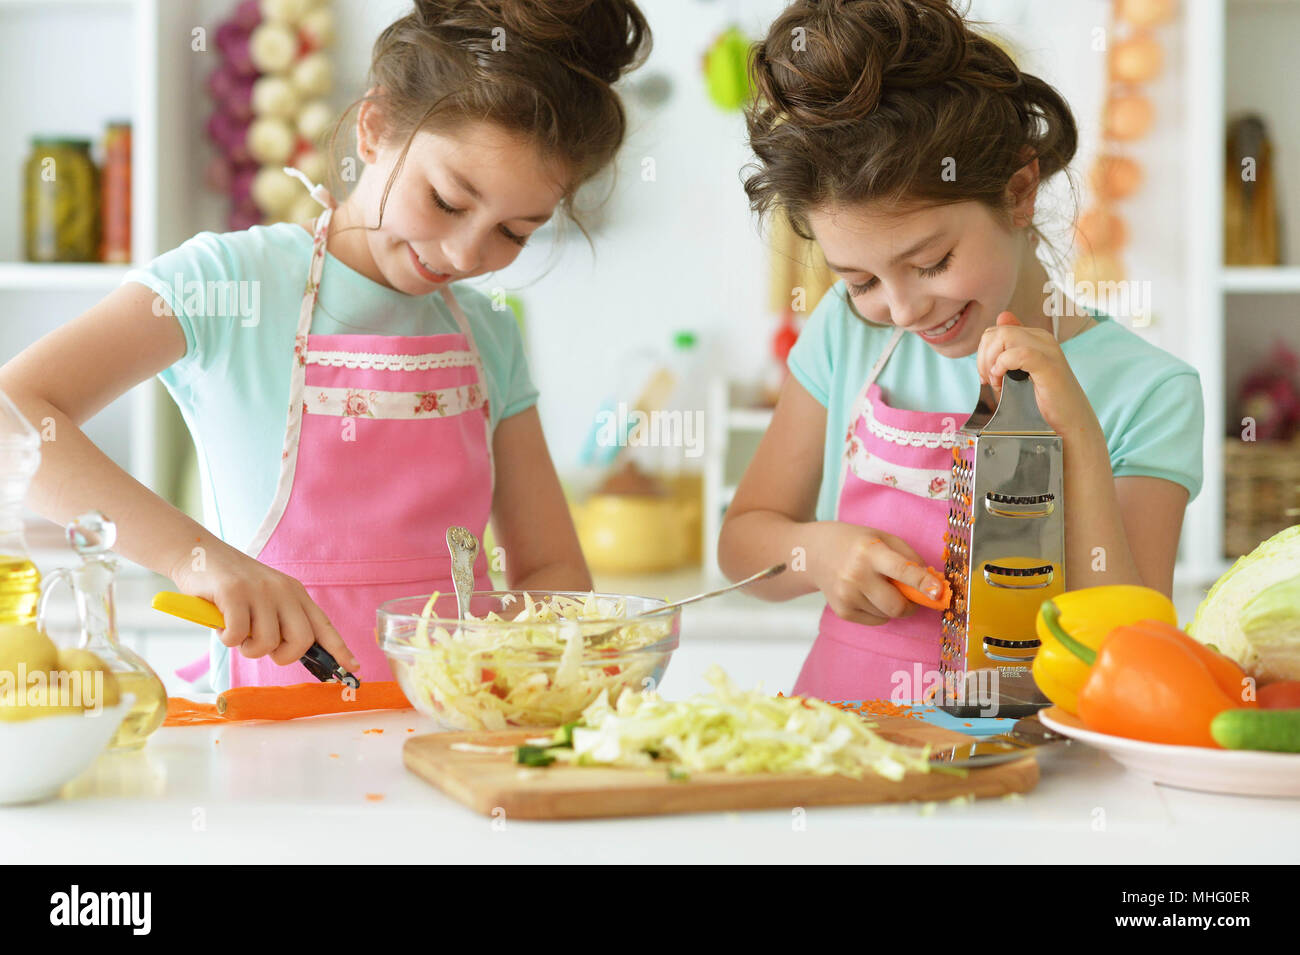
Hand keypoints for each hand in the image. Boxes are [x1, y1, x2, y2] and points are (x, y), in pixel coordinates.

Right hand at [168, 539, 359, 671]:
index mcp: (296, 594)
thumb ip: (283, 622)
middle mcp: (284, 591)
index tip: (354, 668)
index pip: (323, 626)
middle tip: (260, 646)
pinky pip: (237, 634)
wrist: (199, 552)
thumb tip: (297, 654)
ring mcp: (260, 590)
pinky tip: (221, 623)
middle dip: (283, 656)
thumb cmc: (233, 586)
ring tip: (235, 628)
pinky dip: (227, 638)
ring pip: (267, 643)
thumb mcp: (267, 599)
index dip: (339, 649)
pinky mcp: (234, 592)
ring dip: (247, 647)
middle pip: (302, 641)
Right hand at [807, 522, 944, 625]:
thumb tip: (932, 586)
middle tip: (912, 596)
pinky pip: (876, 620)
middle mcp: (855, 575)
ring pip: (888, 614)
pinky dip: (879, 611)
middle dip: (912, 605)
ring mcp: (846, 595)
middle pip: (897, 605)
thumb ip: (909, 558)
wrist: (812, 553)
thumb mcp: (882, 537)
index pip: (901, 570)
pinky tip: (866, 594)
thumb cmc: (855, 543)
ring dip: (892, 604)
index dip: (923, 582)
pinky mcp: (842, 611)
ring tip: (877, 586)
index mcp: (868, 551)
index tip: (939, 592)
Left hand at [977, 311, 1100, 437]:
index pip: (997, 331)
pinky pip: (1018, 353)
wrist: (1072, 423)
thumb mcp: (1022, 373)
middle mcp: (1042, 339)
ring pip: (1004, 336)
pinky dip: (1002, 366)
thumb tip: (1001, 317)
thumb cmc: (1047, 402)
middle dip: (983, 357)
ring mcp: (1047, 350)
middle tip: (990, 380)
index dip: (984, 353)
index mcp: (1035, 338)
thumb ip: (1010, 348)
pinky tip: (1002, 381)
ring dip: (991, 362)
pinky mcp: (1048, 365)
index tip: (988, 375)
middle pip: (996, 332)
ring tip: (997, 382)